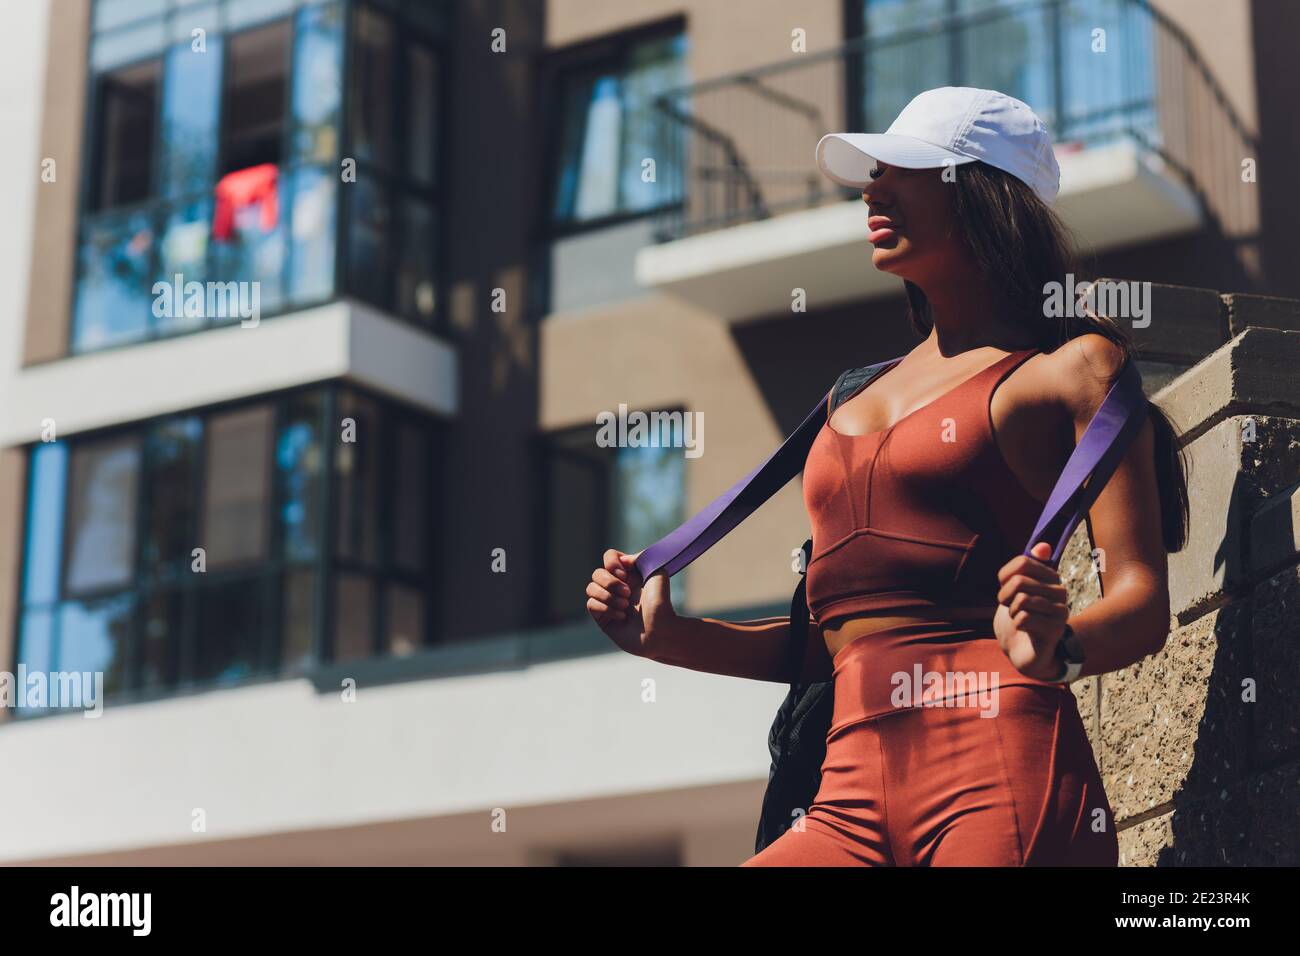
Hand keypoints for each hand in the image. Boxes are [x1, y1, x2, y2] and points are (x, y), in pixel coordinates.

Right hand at [585, 549, 677, 656]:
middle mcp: (616, 587)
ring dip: (609, 596)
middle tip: (628, 593)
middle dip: (610, 583)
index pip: (609, 557)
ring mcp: (608, 602)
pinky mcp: (603, 618)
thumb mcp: (657, 572)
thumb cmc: (661, 603)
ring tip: (626, 606)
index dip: (612, 563)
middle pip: (597, 573)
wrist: (660, 630)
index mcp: (628, 574)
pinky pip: (591, 604)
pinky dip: (606, 609)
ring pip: (591, 588)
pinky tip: (622, 617)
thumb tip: (622, 559)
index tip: (625, 574)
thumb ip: (640, 558)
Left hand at [993, 542, 1069, 680]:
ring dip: (1012, 612)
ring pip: (1022, 600)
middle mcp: (1060, 591)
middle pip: (1019, 582)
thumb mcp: (1016, 588)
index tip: (1006, 589)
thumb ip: (1026, 567)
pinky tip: (1026, 630)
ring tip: (1020, 619)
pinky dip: (1017, 624)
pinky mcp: (1055, 629)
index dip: (1004, 577)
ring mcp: (1060, 611)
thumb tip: (1043, 546)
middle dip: (1004, 597)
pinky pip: (1024, 618)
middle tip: (1011, 608)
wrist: (1022, 651)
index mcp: (1050, 577)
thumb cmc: (1018, 617)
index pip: (1023, 562)